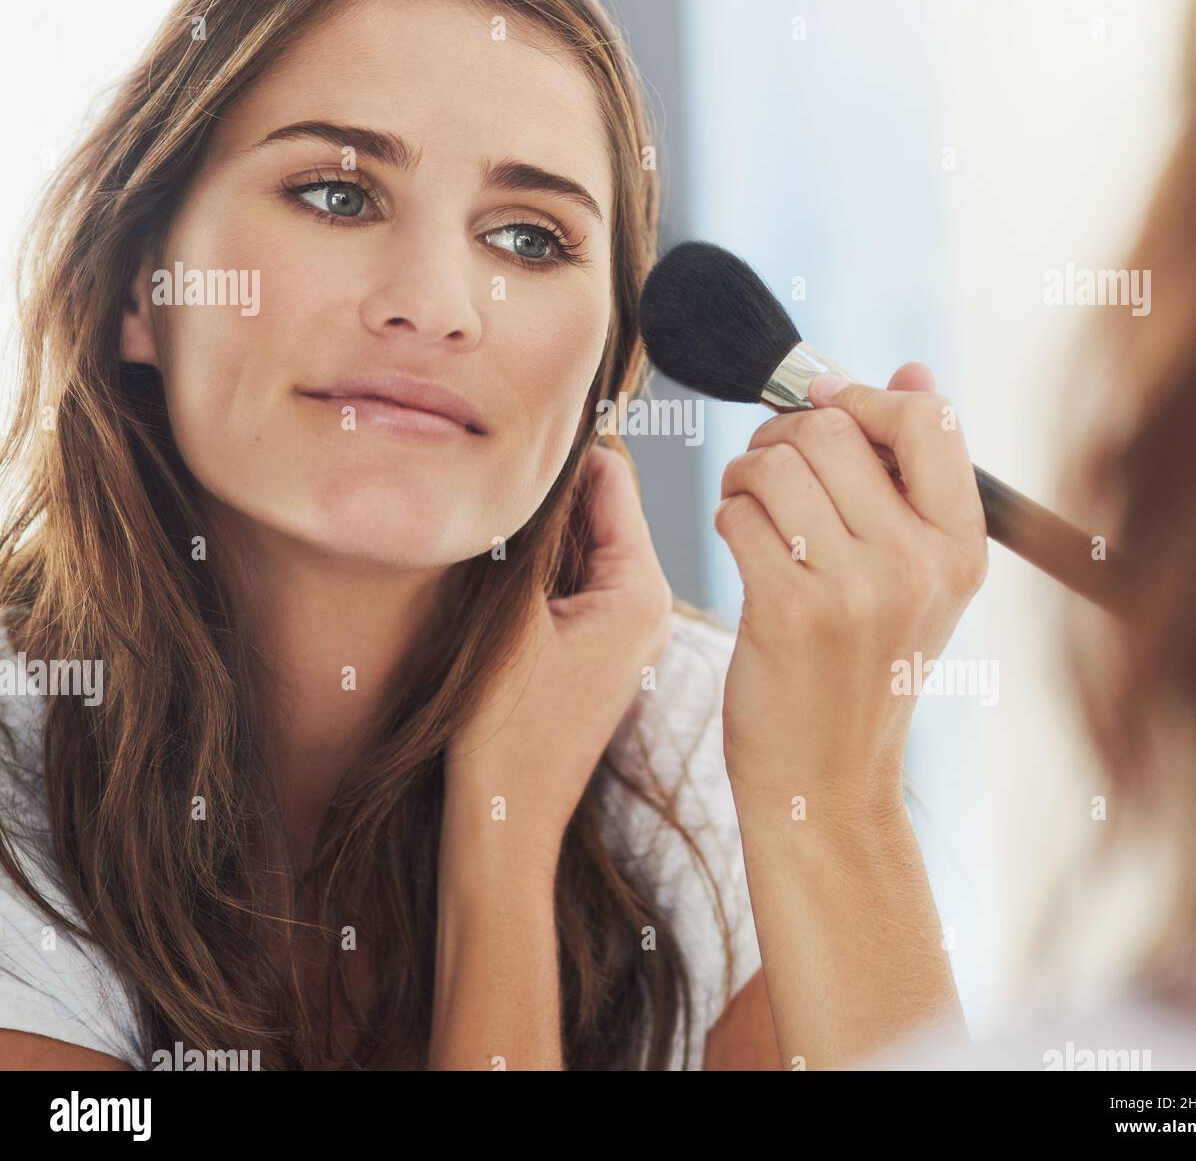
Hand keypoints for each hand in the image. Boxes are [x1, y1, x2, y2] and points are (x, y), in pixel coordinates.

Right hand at [443, 444, 673, 856]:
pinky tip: (501, 566)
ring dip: (542, 530)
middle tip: (489, 472)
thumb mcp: (509, 619)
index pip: (613, 481)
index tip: (513, 433)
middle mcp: (648, 604)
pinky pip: (578, 581)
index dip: (562, 452)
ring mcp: (628, 628)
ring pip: (585, 545)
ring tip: (488, 516)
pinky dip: (543, 566)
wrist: (505, 820)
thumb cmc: (507, 731)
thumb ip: (527, 537)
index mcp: (642, 590)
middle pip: (601, 510)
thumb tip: (525, 468)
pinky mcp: (602, 649)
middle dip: (548, 492)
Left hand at [712, 362, 987, 821]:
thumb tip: (911, 367)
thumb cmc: (862, 668)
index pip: (930, 419)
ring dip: (746, 472)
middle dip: (783, 435)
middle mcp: (920, 564)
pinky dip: (728, 514)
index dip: (865, 399)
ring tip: (750, 503)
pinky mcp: (791, 611)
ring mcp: (858, 590)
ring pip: (778, 463)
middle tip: (771, 468)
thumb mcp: (917, 577)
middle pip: (833, 430)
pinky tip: (741, 542)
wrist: (826, 783)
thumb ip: (917, 473)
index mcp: (963, 547)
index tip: (827, 415)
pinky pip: (740, 511)